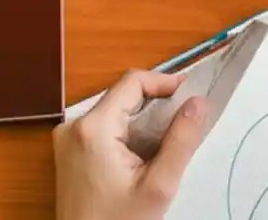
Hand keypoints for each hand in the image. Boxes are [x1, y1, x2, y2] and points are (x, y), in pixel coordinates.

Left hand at [54, 71, 206, 219]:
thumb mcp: (158, 185)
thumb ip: (181, 140)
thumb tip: (199, 102)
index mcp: (93, 128)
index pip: (133, 82)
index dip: (165, 82)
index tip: (191, 94)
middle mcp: (73, 126)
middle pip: (123, 95)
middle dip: (156, 104)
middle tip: (184, 122)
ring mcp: (68, 139)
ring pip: (115, 111)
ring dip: (143, 120)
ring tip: (167, 142)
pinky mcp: (69, 152)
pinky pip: (104, 127)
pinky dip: (128, 133)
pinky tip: (144, 155)